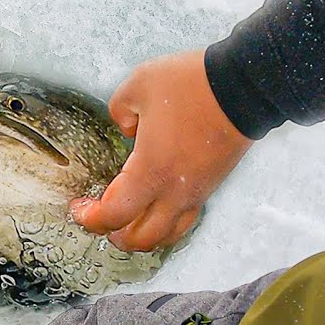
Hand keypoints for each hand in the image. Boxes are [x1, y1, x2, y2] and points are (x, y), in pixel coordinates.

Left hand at [71, 50, 252, 251]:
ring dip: (142, 235)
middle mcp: (174, 192)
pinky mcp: (211, 185)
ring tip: (127, 219)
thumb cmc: (191, 86)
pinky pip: (185, 220)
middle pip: (141, 239)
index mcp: (150, 173)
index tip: (80, 206)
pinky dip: (166, 224)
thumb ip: (120, 110)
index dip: (90, 219)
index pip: (114, 216)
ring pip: (167, 235)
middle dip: (115, 236)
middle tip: (100, 218)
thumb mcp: (138, 85)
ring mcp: (196, 192)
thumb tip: (127, 129)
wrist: (245, 87)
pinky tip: (157, 207)